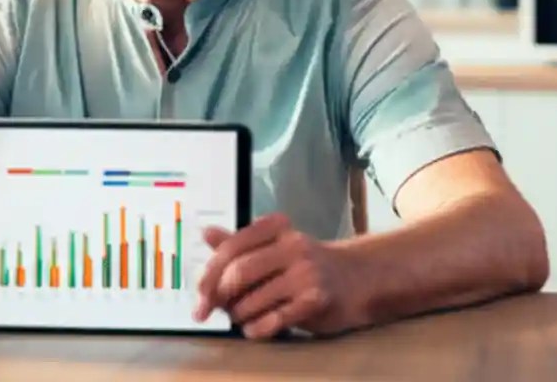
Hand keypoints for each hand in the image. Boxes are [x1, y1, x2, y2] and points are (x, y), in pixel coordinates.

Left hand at [193, 213, 358, 339]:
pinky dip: (256, 328)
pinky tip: (254, 328)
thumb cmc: (305, 264)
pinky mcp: (316, 299)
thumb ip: (240, 243)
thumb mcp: (274, 246)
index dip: (209, 274)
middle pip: (238, 273)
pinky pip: (274, 319)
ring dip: (239, 315)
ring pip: (253, 299)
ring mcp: (306, 272)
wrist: (356, 278)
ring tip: (241, 317)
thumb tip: (206, 233)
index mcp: (275, 227)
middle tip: (216, 310)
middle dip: (220, 296)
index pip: (230, 248)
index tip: (200, 297)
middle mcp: (292, 246)